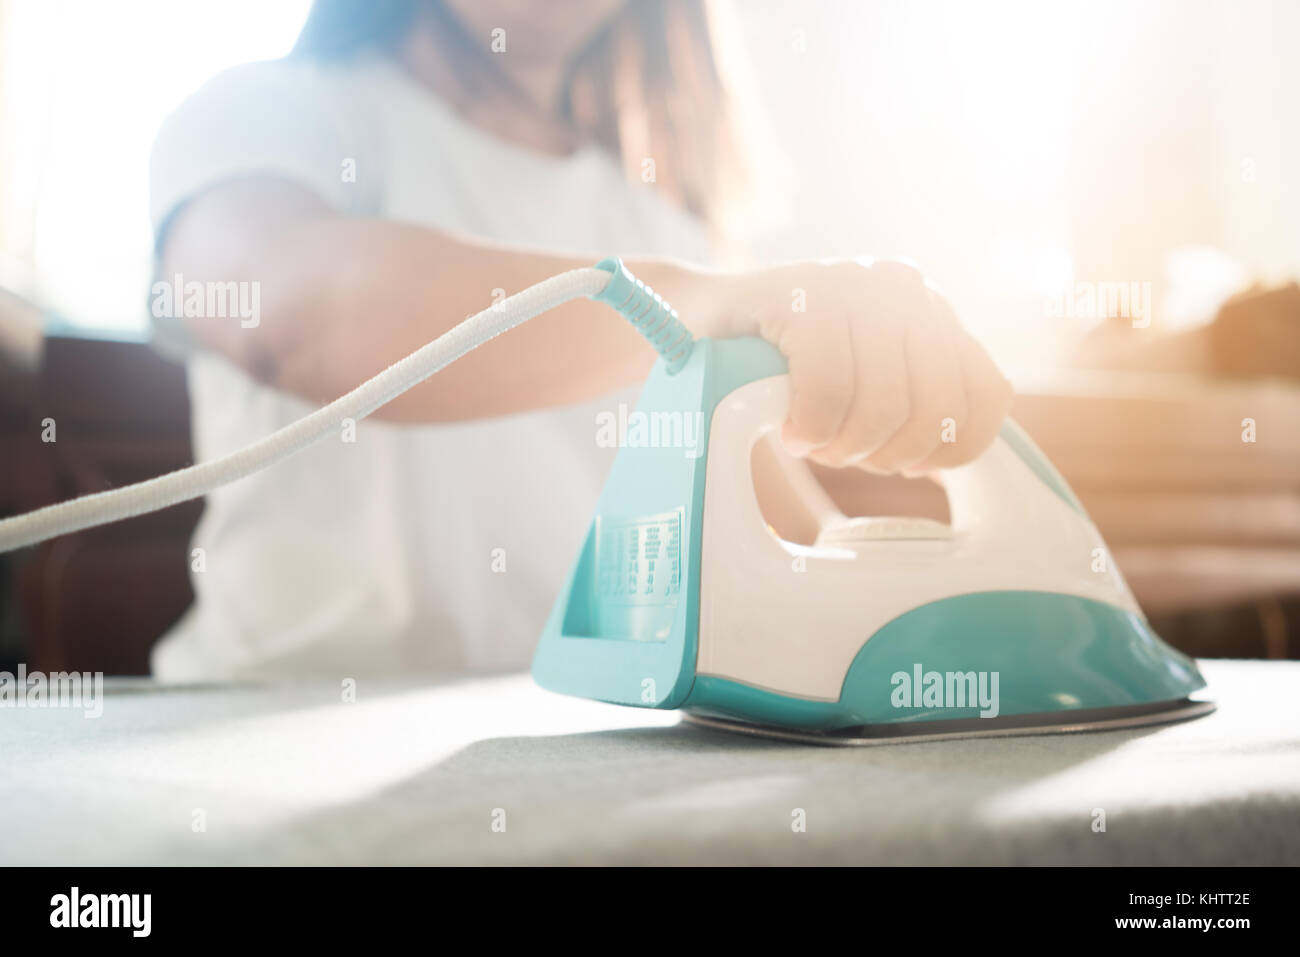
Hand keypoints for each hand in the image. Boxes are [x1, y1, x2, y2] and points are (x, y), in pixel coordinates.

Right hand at [698, 258, 1012, 474]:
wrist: (690, 323)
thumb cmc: (777, 369)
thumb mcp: (861, 381)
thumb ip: (911, 400)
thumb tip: (951, 455)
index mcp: (930, 314)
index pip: (986, 394)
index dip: (950, 449)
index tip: (904, 465)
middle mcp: (904, 289)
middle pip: (938, 406)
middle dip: (887, 452)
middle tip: (841, 457)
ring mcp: (854, 284)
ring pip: (885, 401)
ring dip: (842, 444)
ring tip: (811, 442)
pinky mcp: (804, 294)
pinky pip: (830, 384)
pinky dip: (811, 423)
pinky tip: (790, 429)